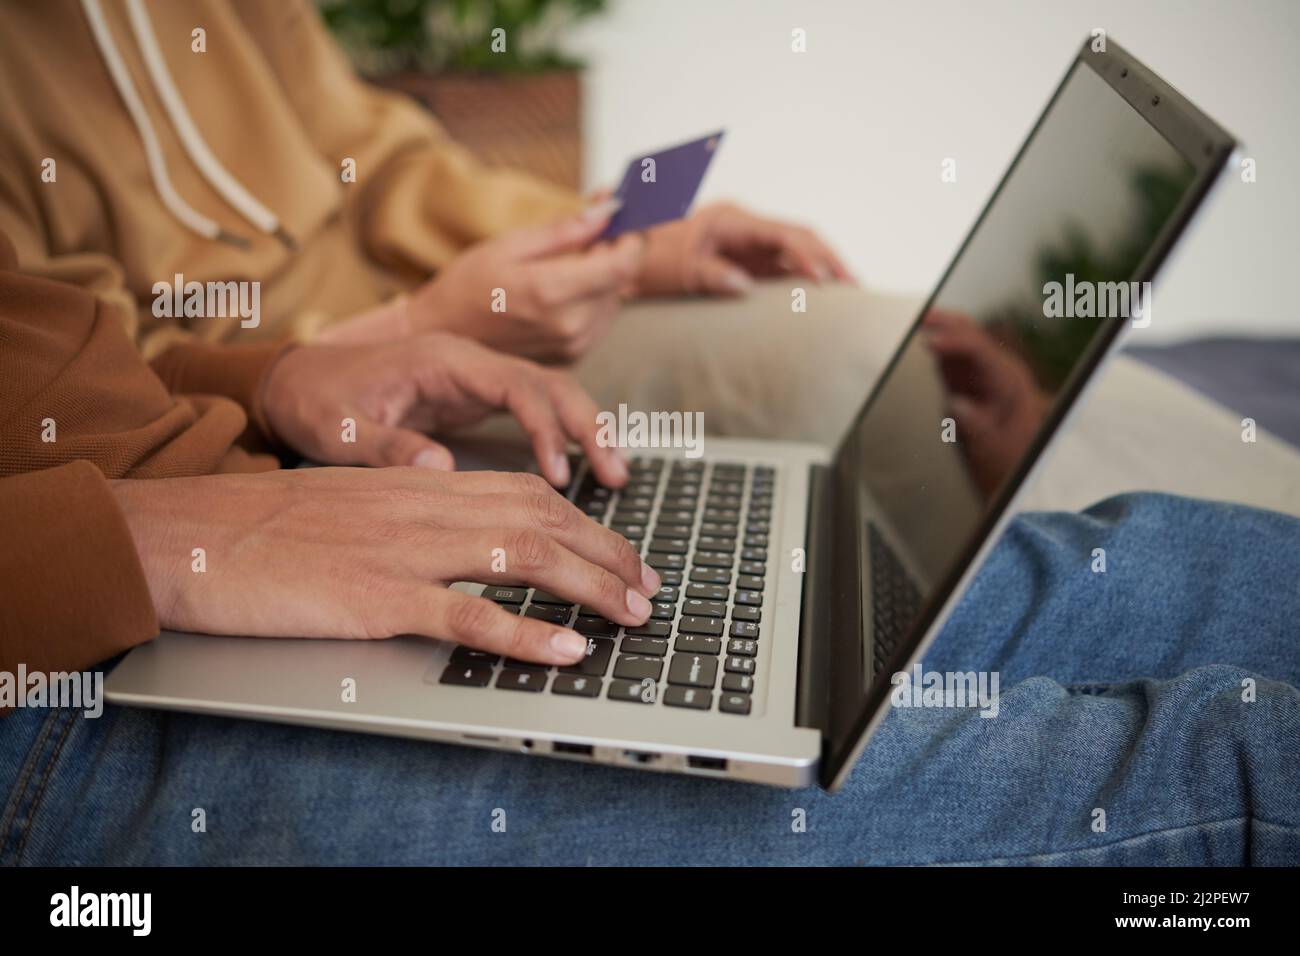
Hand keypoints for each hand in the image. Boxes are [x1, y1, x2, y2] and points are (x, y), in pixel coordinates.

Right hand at [110, 468, 660, 663]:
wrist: (191, 533)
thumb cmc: (265, 525)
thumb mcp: (354, 503)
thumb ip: (414, 511)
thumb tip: (466, 532)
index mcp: (421, 483)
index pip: (528, 492)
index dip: (587, 523)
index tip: (620, 554)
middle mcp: (426, 506)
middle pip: (544, 518)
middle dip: (609, 554)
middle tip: (648, 588)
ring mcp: (405, 551)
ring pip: (524, 555)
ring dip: (591, 586)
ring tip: (632, 614)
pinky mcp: (378, 597)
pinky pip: (469, 616)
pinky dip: (527, 633)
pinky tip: (566, 648)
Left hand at [261, 331, 628, 487]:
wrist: (292, 379)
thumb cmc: (313, 398)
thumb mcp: (337, 426)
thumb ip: (387, 444)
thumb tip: (439, 467)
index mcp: (441, 360)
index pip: (516, 384)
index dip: (545, 427)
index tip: (560, 474)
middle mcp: (468, 362)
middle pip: (549, 382)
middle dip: (589, 425)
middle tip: (616, 474)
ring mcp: (474, 377)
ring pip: (549, 393)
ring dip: (585, 429)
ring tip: (614, 475)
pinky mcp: (474, 397)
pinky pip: (532, 409)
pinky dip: (561, 434)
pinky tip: (579, 469)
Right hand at [408, 200, 642, 362]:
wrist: (443, 335)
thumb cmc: (468, 286)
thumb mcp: (509, 245)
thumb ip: (565, 231)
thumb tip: (606, 212)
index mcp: (552, 292)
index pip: (624, 264)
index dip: (634, 236)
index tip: (626, 215)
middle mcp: (570, 324)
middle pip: (622, 279)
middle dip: (616, 246)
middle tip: (596, 218)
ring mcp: (574, 344)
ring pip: (615, 297)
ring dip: (605, 270)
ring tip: (573, 253)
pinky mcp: (574, 355)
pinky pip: (602, 316)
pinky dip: (594, 293)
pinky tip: (567, 283)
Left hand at [633, 201, 852, 296]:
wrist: (629, 259)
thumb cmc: (649, 261)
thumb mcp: (679, 270)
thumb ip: (713, 275)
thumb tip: (745, 286)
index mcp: (731, 220)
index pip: (783, 234)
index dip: (807, 256)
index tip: (823, 282)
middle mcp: (745, 225)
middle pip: (800, 237)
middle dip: (829, 260)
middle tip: (854, 288)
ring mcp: (747, 241)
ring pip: (797, 250)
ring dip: (823, 268)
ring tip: (850, 293)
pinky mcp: (746, 258)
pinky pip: (783, 265)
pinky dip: (804, 278)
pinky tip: (822, 295)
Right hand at [922, 309, 1050, 494]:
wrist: (1011, 468)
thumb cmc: (1006, 458)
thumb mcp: (993, 449)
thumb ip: (977, 426)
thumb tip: (956, 404)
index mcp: (1008, 379)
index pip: (979, 349)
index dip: (954, 341)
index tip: (928, 342)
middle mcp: (995, 368)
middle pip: (967, 332)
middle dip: (940, 321)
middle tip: (910, 316)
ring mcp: (977, 371)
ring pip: (954, 338)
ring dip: (931, 329)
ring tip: (903, 324)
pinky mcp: (961, 379)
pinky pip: (943, 355)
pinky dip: (925, 346)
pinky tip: (905, 344)